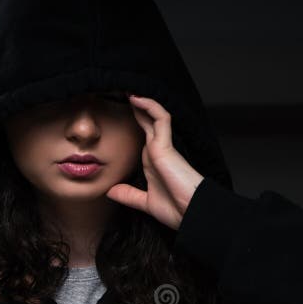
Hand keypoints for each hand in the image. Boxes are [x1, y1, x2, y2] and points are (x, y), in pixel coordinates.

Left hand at [106, 94, 203, 230]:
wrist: (192, 214)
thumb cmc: (177, 209)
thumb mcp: (146, 202)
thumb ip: (129, 195)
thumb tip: (110, 191)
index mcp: (153, 162)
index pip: (143, 135)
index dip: (134, 121)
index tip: (119, 110)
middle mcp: (158, 151)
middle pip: (147, 121)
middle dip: (136, 107)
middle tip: (120, 91)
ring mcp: (163, 147)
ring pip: (154, 115)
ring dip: (142, 101)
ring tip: (127, 89)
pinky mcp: (167, 146)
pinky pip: (161, 118)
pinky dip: (150, 106)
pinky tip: (136, 98)